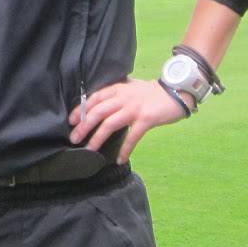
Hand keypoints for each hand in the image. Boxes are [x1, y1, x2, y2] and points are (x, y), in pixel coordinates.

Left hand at [67, 78, 188, 162]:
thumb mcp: (130, 88)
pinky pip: (132, 136)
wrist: (176, 92)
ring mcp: (135, 108)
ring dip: (98, 138)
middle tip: (74, 138)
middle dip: (84, 125)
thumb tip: (98, 105)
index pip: (94, 98)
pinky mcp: (147, 119)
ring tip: (90, 149)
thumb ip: (116, 94)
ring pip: (110, 124)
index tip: (71, 121)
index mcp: (118, 88)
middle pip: (98, 111)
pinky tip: (119, 159)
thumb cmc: (151, 93)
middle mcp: (124, 97)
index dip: (81, 109)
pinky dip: (125, 149)